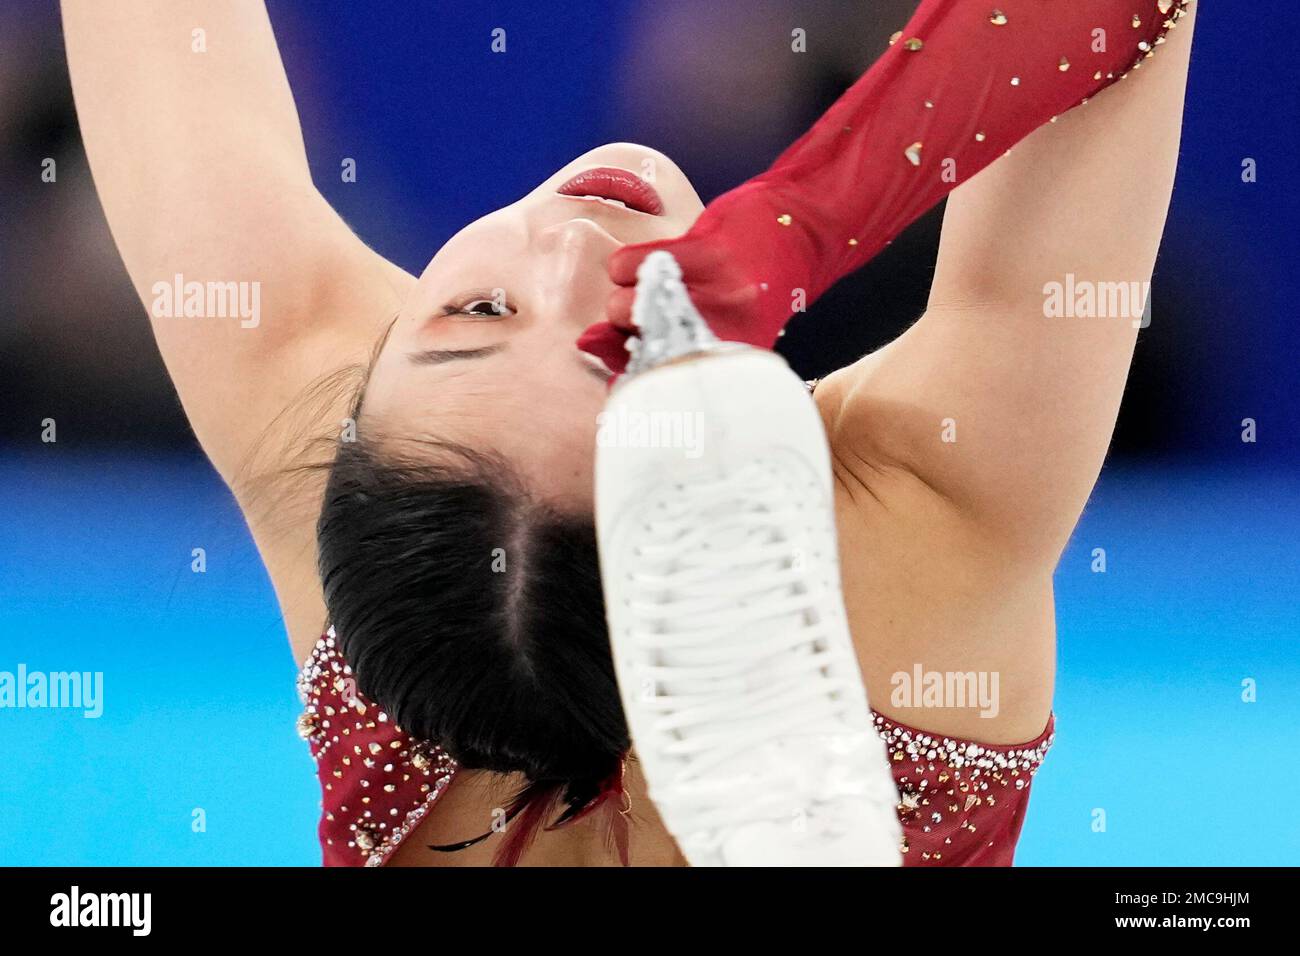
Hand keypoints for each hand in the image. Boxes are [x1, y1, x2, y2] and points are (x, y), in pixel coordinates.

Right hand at [578, 181, 814, 375]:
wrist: (804, 227)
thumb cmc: (751, 283)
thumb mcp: (710, 324)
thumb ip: (652, 339)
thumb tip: (589, 344)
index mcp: (725, 361)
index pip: (658, 385)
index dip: (629, 378)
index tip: (623, 369)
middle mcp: (725, 335)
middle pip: (632, 346)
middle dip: (626, 329)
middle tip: (650, 311)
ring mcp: (718, 294)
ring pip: (625, 306)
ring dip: (625, 294)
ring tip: (652, 284)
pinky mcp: (709, 252)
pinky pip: (632, 266)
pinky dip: (625, 265)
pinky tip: (644, 263)